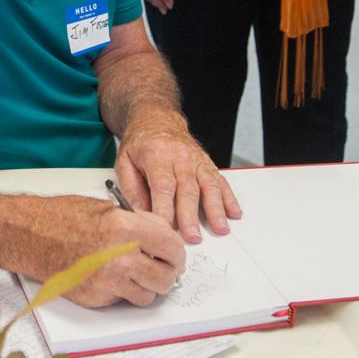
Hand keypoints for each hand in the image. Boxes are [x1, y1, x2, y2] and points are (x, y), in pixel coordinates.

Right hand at [28, 195, 184, 307]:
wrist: (30, 234)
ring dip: (149, 285)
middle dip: (168, 271)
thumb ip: (140, 223)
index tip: (175, 252)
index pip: (171, 246)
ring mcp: (106, 281)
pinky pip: (123, 299)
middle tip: (164, 265)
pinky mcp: (94, 297)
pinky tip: (115, 275)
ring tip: (140, 271)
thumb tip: (164, 237)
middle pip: (165, 276)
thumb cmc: (63, 217)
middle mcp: (118, 258)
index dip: (177, 250)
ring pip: (148, 295)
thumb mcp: (109, 208)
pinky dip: (125, 291)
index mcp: (125, 228)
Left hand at [114, 113, 241, 243]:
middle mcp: (180, 157)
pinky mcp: (207, 164)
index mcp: (156, 155)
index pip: (163, 184)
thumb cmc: (140, 143)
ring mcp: (196, 160)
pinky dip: (229, 198)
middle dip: (191, 215)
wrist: (157, 119)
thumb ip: (131, 188)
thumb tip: (140, 214)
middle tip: (193, 237)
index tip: (165, 229)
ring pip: (209, 185)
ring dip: (216, 208)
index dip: (165, 208)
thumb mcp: (124, 161)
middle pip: (188, 188)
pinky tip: (234, 213)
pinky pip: (220, 181)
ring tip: (220, 228)